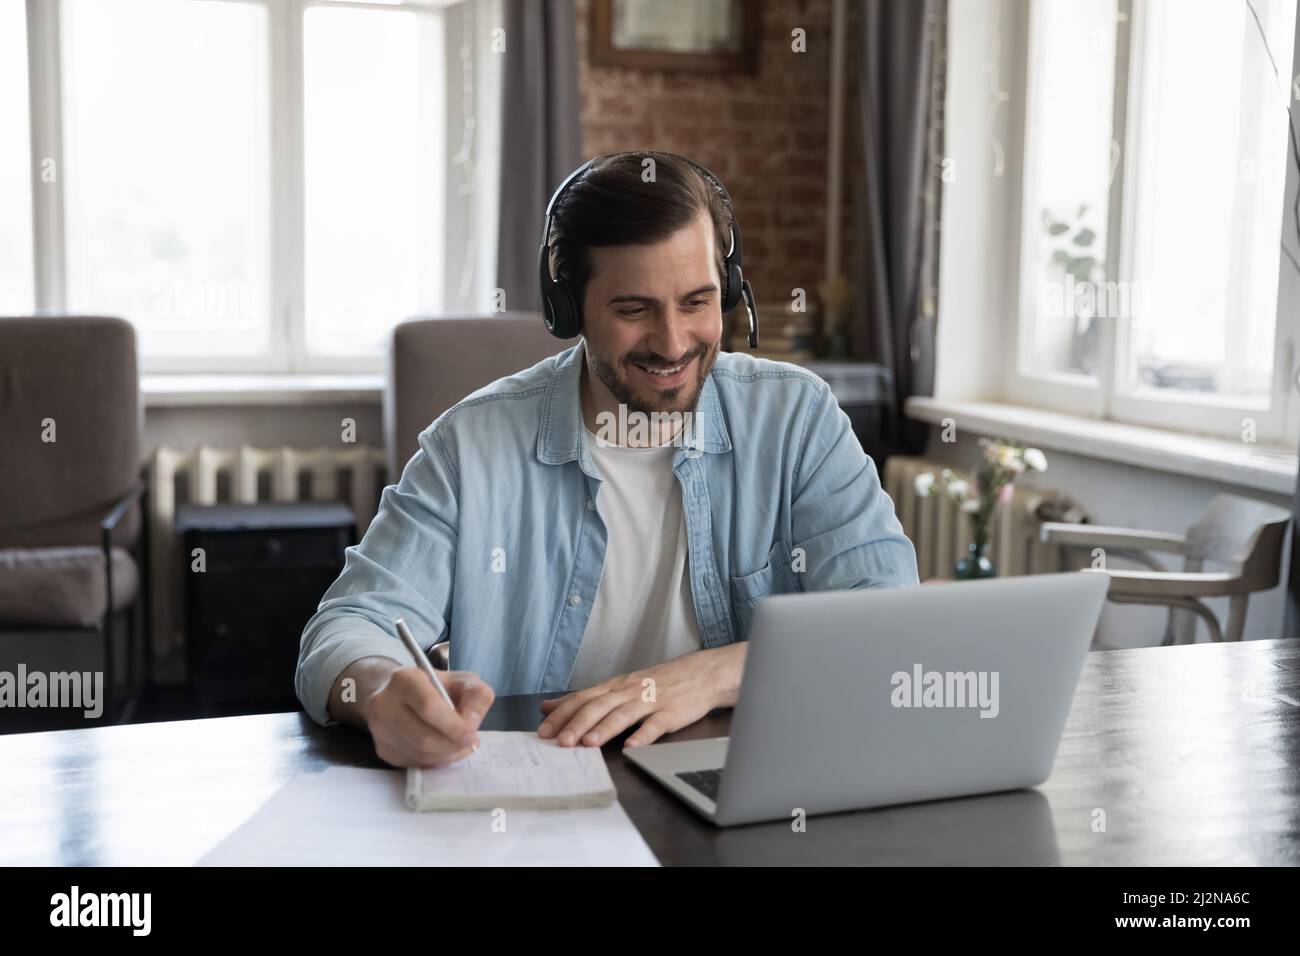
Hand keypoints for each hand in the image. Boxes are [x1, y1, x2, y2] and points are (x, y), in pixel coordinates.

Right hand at [365, 667, 494, 767]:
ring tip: (458, 745)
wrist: (399, 693)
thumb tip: (471, 724)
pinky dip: (433, 761)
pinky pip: (412, 763)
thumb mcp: (462, 681)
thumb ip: (476, 697)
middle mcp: (384, 703)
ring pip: (419, 754)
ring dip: (445, 755)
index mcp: (405, 679)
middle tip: (470, 744)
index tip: (472, 737)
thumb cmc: (435, 686)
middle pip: (423, 737)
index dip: (453, 727)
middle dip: (452, 746)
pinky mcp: (381, 748)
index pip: (429, 707)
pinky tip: (442, 749)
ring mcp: (378, 728)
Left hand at [537, 644, 745, 748]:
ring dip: (605, 729)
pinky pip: (656, 725)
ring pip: (623, 714)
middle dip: (577, 723)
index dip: (562, 714)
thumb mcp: (619, 686)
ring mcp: (650, 701)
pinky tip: (633, 747)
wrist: (702, 674)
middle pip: (599, 705)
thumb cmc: (658, 682)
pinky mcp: (671, 713)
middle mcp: (629, 691)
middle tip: (560, 742)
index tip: (543, 731)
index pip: (582, 697)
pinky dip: (643, 736)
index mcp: (615, 686)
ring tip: (588, 744)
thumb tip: (548, 705)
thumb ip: (585, 698)